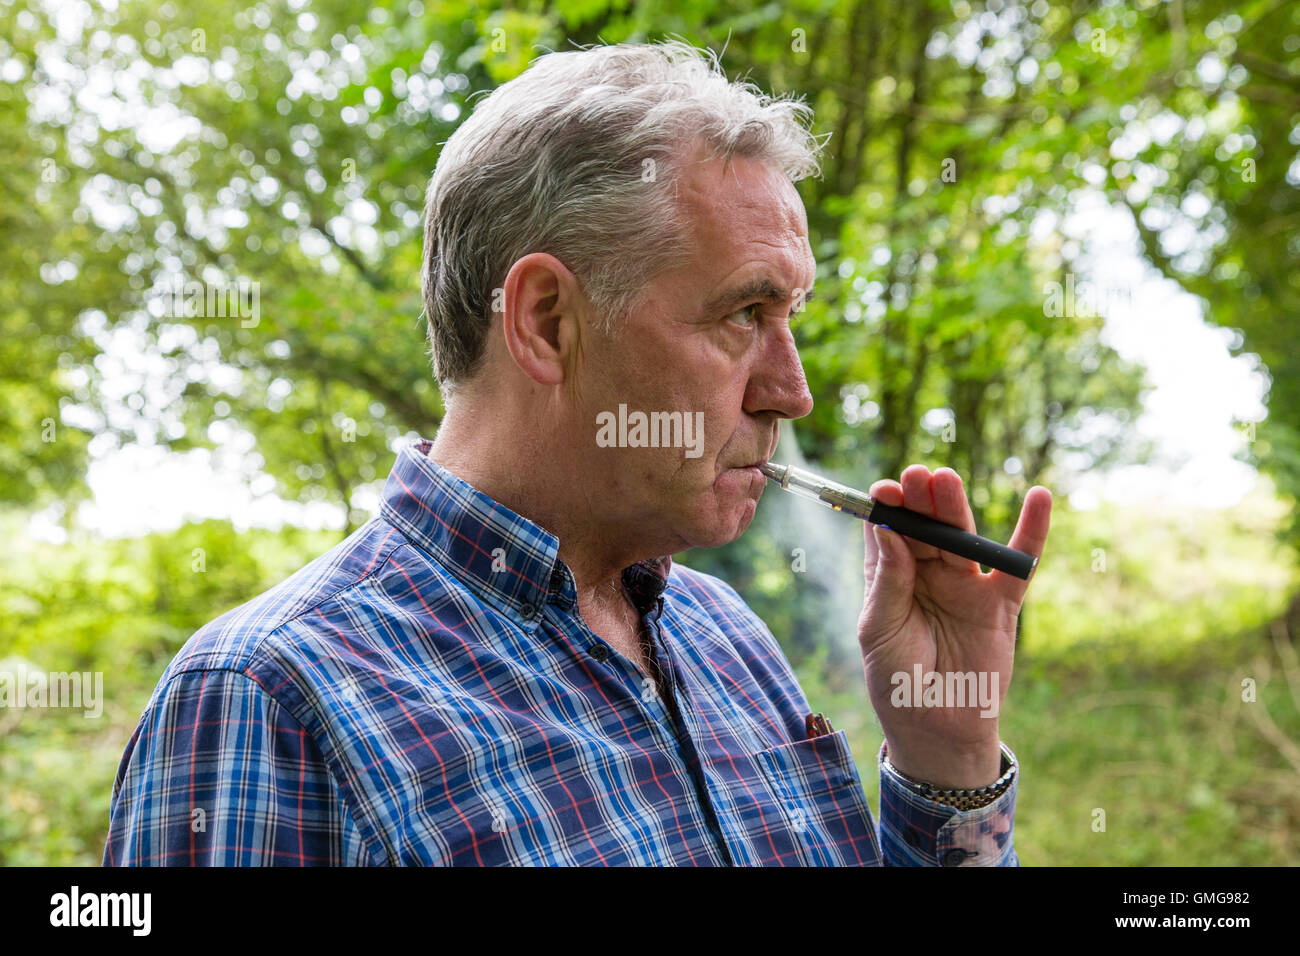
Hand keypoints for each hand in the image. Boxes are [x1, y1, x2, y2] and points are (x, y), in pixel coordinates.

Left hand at [857, 465, 1051, 788]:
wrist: (937, 729)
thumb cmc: (896, 681)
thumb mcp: (879, 631)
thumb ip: (887, 582)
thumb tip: (887, 530)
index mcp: (890, 577)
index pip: (886, 531)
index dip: (885, 509)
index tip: (883, 492)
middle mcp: (926, 574)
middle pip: (924, 526)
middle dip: (919, 500)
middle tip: (915, 475)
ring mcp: (964, 585)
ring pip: (961, 538)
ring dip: (954, 507)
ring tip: (945, 480)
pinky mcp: (1000, 604)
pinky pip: (1018, 564)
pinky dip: (1031, 531)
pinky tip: (1040, 497)